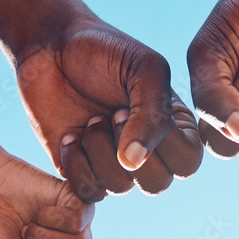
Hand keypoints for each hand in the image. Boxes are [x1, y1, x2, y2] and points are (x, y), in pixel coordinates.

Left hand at [17, 15, 201, 198]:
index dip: (163, 144)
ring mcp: (116, 165)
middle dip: (127, 147)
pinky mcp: (83, 171)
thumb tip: (134, 163)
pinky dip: (76, 163)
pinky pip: (88, 191)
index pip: (187, 163)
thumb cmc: (103, 51)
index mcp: (174, 129)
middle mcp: (149, 152)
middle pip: (157, 184)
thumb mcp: (144, 68)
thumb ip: (153, 114)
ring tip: (90, 120)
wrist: (51, 47)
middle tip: (111, 112)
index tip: (134, 107)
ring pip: (120, 188)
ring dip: (99, 151)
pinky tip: (70, 136)